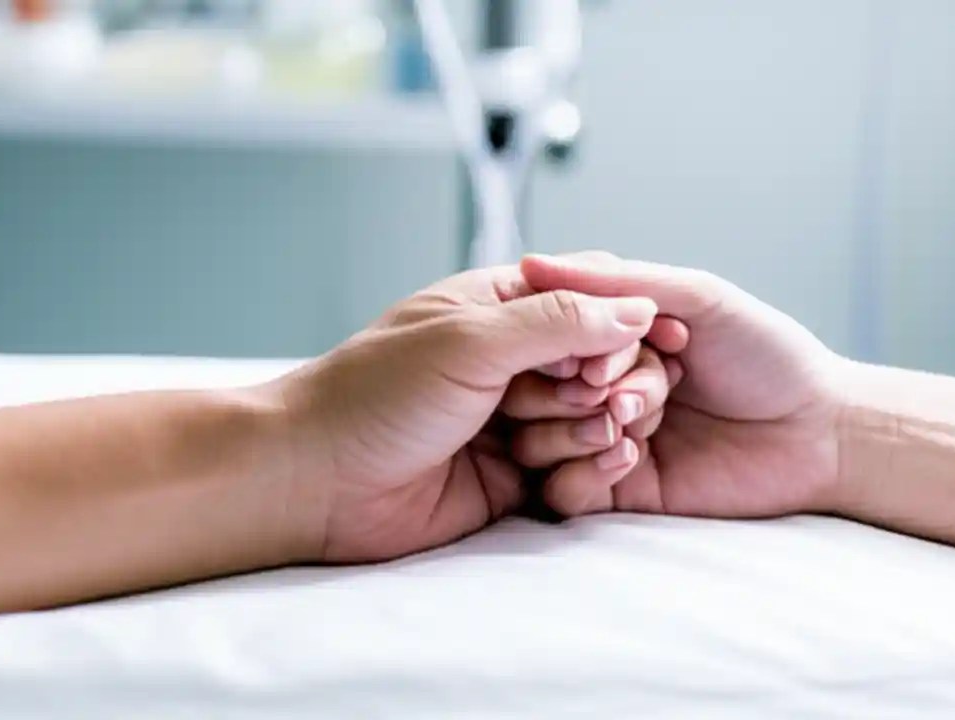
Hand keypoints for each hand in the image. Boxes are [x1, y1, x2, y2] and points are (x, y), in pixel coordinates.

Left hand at [273, 265, 659, 562]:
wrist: (316, 482)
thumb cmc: (375, 396)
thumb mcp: (471, 341)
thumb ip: (558, 321)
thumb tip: (638, 307)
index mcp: (499, 306)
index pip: (591, 301)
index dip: (614, 332)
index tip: (604, 365)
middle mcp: (512, 358)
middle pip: (604, 363)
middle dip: (600, 388)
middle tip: (578, 404)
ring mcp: (514, 417)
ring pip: (595, 418)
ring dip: (583, 433)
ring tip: (535, 446)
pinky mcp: (513, 475)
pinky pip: (574, 468)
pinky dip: (581, 473)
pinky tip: (558, 479)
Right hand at [514, 252, 846, 518]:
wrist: (820, 432)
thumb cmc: (767, 355)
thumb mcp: (696, 298)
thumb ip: (617, 283)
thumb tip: (531, 262)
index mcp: (612, 340)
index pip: (548, 340)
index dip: (568, 345)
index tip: (618, 349)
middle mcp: (600, 388)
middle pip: (536, 392)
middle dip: (578, 388)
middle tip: (630, 392)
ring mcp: (605, 441)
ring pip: (537, 442)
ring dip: (578, 430)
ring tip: (638, 421)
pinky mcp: (618, 494)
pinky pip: (560, 492)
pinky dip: (582, 473)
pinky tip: (631, 455)